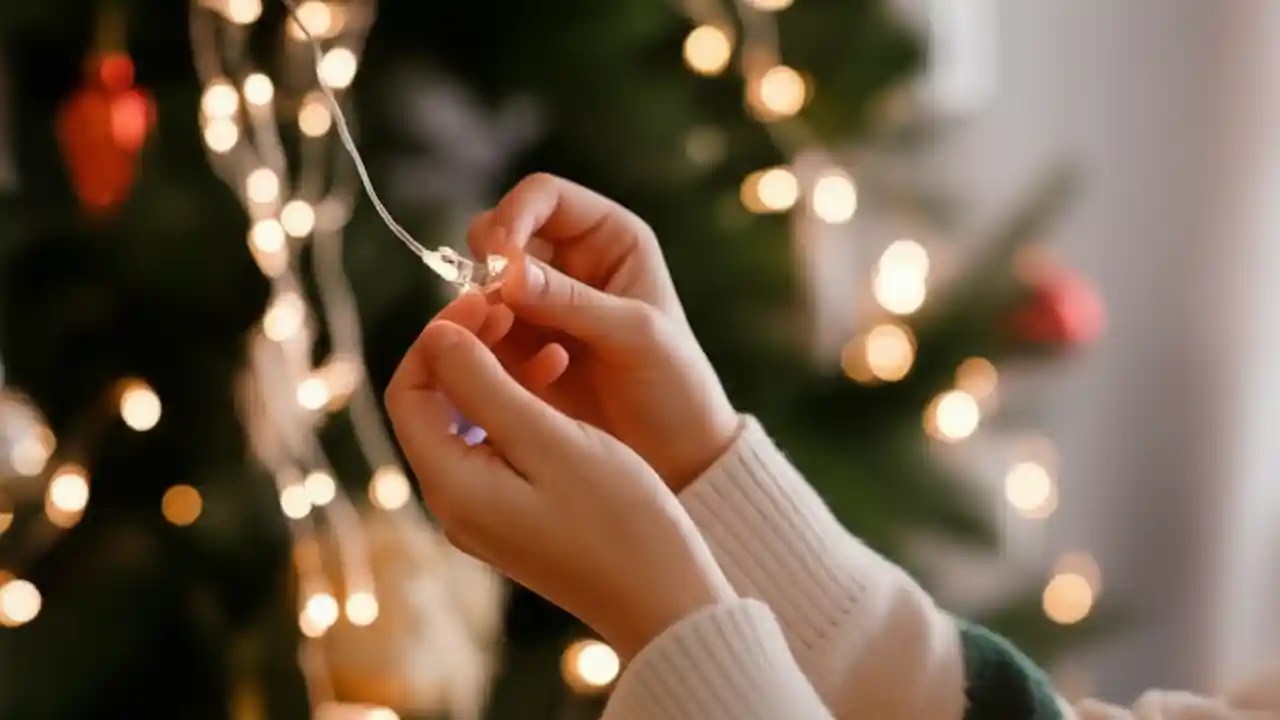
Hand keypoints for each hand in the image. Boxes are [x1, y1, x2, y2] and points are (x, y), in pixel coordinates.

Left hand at [385, 292, 735, 657]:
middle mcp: (455, 503)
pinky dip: (520, 405)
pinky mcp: (515, 515)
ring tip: (552, 343)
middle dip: (468, 349)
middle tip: (517, 310)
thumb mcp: (549, 439)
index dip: (439, 337)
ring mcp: (485, 512)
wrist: (666, 598)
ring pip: (468, 420)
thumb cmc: (617, 519)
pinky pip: (497, 445)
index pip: (408, 392)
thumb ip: (484, 385)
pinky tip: (561, 380)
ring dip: (499, 372)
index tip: (487, 300)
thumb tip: (435, 336)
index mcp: (452, 486)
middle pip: (434, 404)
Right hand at [469, 173, 739, 490]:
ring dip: (485, 312)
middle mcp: (570, 263)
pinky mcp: (521, 349)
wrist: (678, 454)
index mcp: (609, 237)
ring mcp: (541, 306)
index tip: (498, 257)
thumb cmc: (675, 384)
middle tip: (495, 307)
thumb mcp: (636, 335)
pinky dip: (491, 348)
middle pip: (499, 234)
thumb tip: (506, 274)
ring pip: (482, 285)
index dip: (514, 216)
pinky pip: (483, 332)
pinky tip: (539, 376)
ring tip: (513, 349)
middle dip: (489, 266)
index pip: (543, 196)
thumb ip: (572, 302)